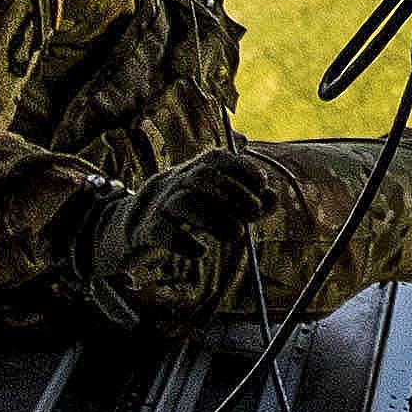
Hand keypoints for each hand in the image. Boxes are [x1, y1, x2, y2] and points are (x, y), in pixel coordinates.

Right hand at [114, 146, 292, 317]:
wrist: (137, 224)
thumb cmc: (188, 209)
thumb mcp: (217, 198)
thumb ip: (248, 197)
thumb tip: (274, 197)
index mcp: (194, 170)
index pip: (218, 158)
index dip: (242, 169)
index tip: (262, 185)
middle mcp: (176, 181)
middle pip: (203, 179)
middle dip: (233, 194)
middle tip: (253, 214)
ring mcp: (160, 204)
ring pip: (184, 203)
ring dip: (213, 219)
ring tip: (235, 235)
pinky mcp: (148, 230)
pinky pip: (163, 232)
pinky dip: (183, 242)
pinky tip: (200, 252)